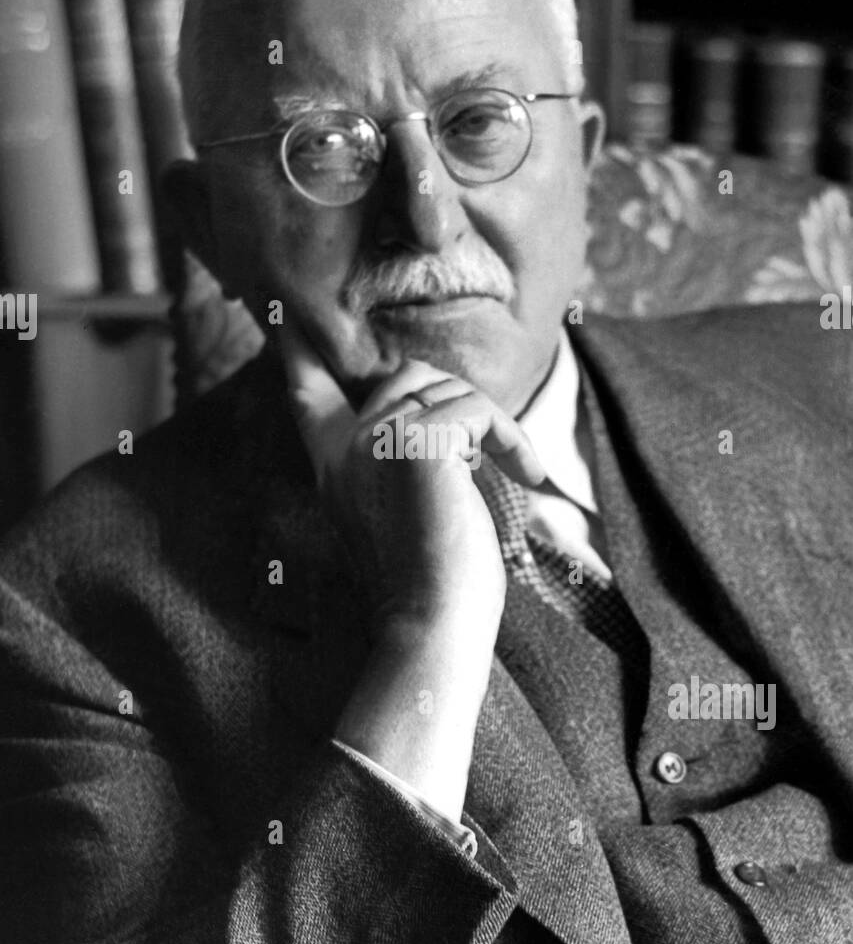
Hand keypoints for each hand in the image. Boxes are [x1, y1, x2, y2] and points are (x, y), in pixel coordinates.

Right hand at [280, 312, 544, 637]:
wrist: (432, 628)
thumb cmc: (429, 583)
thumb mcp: (398, 510)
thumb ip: (397, 460)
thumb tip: (433, 414)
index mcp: (331, 466)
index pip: (306, 390)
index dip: (300, 349)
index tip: (286, 315)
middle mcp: (344, 447)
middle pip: (403, 374)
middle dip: (457, 400)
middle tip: (496, 449)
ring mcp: (374, 442)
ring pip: (443, 385)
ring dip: (490, 421)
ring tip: (514, 466)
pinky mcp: (416, 445)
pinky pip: (476, 410)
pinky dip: (512, 436)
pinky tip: (526, 472)